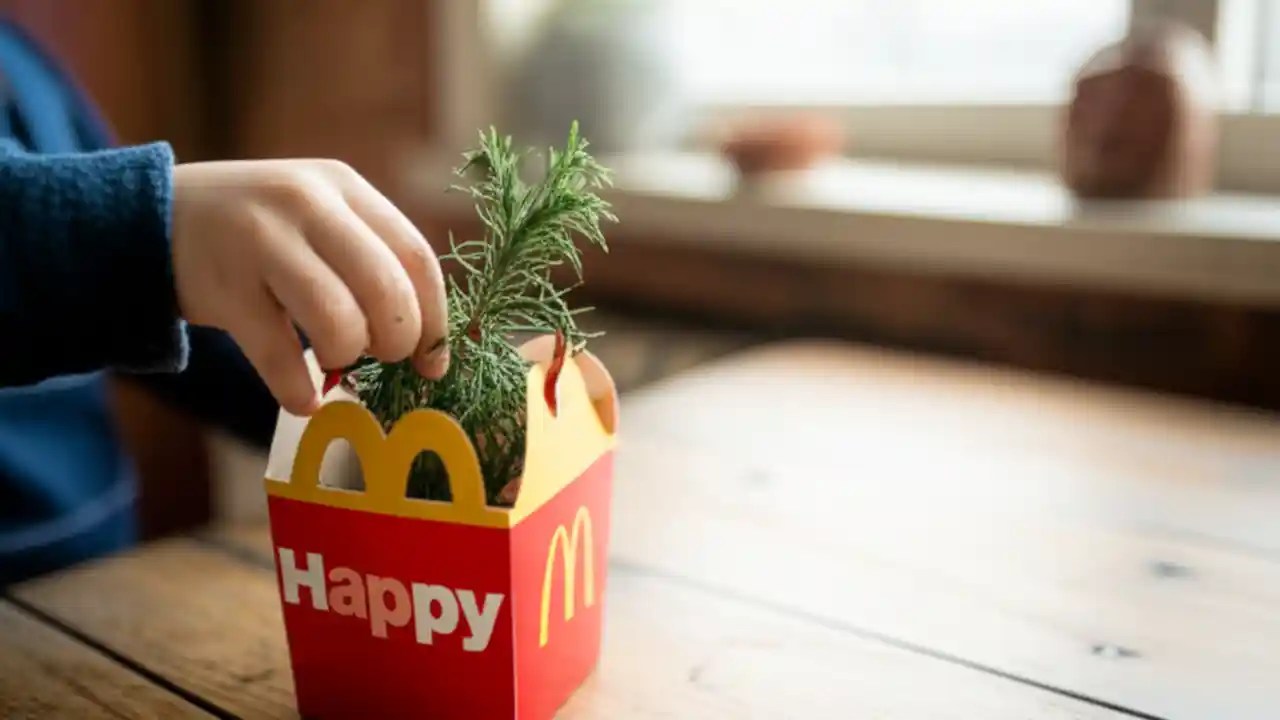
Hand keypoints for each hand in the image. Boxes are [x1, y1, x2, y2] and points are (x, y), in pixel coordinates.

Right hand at [171, 159, 448, 414]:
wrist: (150, 219)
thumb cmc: (256, 233)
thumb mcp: (316, 217)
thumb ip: (368, 256)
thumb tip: (428, 340)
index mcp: (344, 186)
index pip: (416, 256)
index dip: (435, 319)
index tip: (432, 362)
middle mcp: (306, 204)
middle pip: (386, 290)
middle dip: (396, 341)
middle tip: (380, 359)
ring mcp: (261, 242)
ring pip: (339, 321)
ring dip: (347, 359)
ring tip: (334, 364)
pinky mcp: (224, 288)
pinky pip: (280, 356)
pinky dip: (298, 391)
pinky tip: (303, 398)